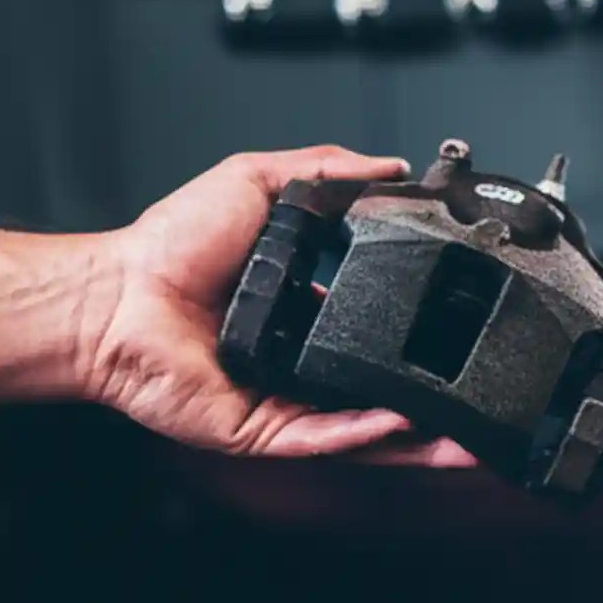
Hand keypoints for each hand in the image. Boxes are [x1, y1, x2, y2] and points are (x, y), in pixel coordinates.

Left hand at [86, 145, 474, 464]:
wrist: (119, 295)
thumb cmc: (171, 245)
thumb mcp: (259, 182)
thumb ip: (325, 171)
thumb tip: (388, 165)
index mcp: (306, 310)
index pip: (379, 324)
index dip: (422, 328)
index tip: (465, 321)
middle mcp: (304, 360)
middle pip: (384, 385)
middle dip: (436, 395)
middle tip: (483, 388)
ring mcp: (288, 398)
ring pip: (365, 426)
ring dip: (419, 432)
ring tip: (469, 428)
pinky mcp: (266, 430)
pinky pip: (326, 437)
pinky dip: (368, 434)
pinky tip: (407, 423)